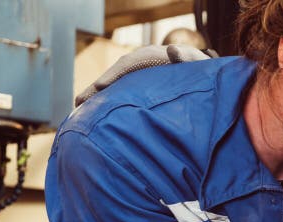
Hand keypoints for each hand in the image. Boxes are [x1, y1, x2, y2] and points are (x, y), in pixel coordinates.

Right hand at [75, 44, 216, 105]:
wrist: (203, 73)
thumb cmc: (201, 71)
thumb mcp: (198, 65)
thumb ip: (188, 58)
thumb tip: (173, 50)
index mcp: (155, 56)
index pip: (129, 64)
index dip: (114, 76)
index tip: (100, 88)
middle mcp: (142, 62)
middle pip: (115, 72)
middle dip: (97, 86)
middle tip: (79, 101)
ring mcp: (139, 73)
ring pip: (114, 81)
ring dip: (96, 93)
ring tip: (79, 107)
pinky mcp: (139, 84)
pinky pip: (119, 89)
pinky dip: (106, 98)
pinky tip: (94, 110)